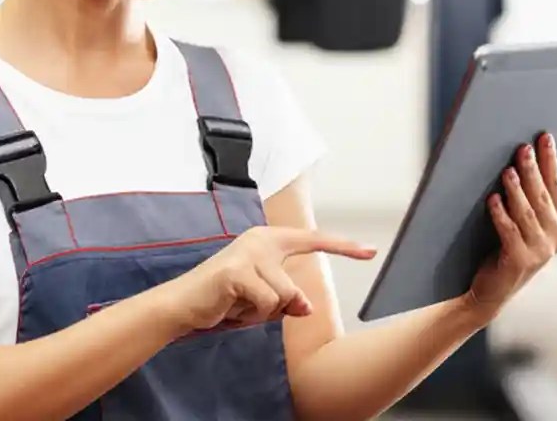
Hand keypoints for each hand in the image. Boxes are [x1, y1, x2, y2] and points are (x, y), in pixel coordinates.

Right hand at [160, 226, 376, 333]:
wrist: (184, 305)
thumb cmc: (225, 300)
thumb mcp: (264, 301)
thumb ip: (289, 299)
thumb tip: (305, 307)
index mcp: (269, 241)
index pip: (313, 240)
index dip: (344, 247)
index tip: (371, 251)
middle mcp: (260, 240)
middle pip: (295, 288)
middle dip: (278, 309)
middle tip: (247, 307)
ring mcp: (248, 253)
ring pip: (282, 298)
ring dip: (260, 314)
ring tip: (238, 305)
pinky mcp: (236, 271)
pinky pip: (266, 304)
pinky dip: (250, 316)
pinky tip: (231, 308)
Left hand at [467, 132, 556, 320]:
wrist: (490, 289)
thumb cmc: (503, 246)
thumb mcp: (522, 221)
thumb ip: (528, 196)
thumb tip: (519, 156)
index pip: (556, 185)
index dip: (550, 160)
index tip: (544, 136)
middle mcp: (556, 236)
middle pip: (542, 196)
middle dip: (532, 169)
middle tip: (522, 148)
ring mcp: (541, 251)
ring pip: (527, 213)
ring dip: (517, 191)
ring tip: (507, 171)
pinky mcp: (520, 262)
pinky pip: (510, 232)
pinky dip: (501, 215)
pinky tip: (492, 199)